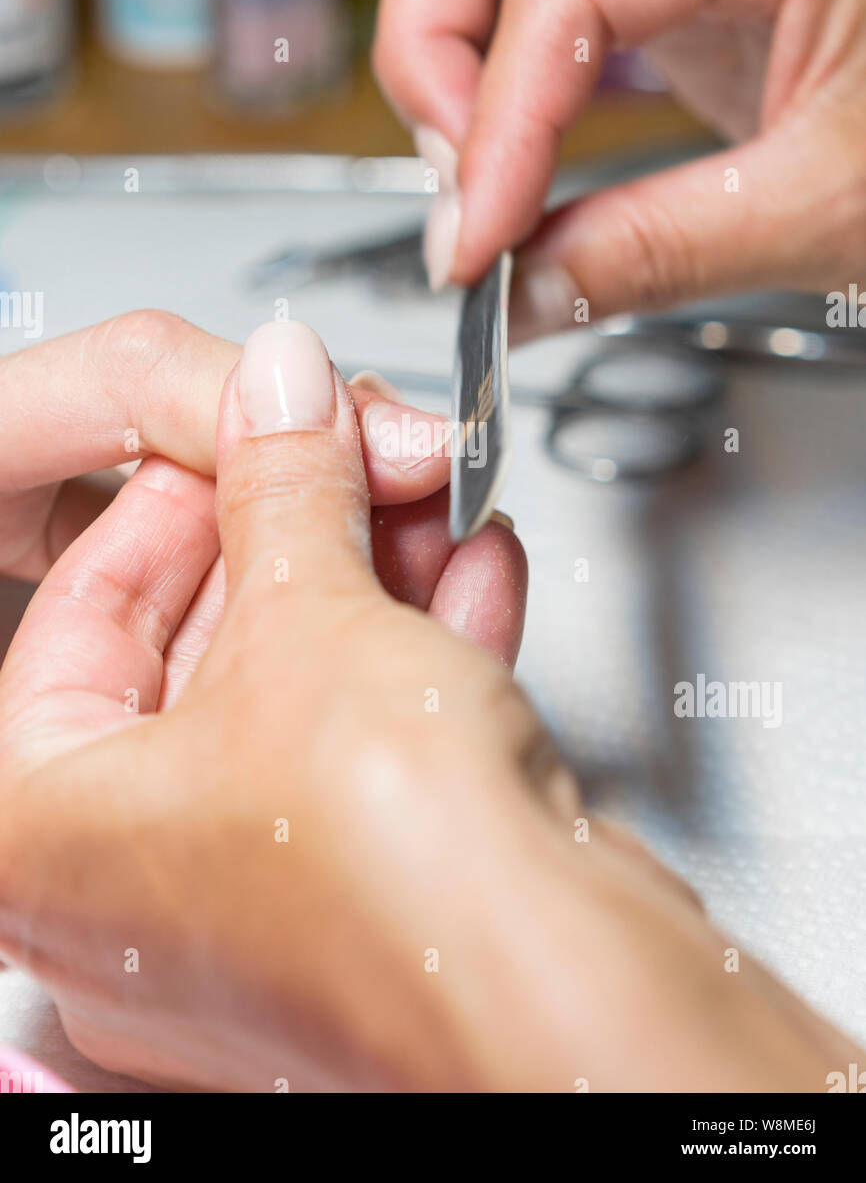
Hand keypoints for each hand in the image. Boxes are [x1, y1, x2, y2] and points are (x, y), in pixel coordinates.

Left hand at [0, 321, 855, 1090]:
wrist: (567, 996)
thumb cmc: (393, 887)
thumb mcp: (311, 618)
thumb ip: (282, 481)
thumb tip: (275, 386)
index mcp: (44, 840)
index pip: (83, 612)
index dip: (176, 497)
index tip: (240, 431)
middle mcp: (135, 892)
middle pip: (206, 648)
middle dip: (297, 529)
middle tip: (340, 446)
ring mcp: (254, 904)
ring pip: (302, 690)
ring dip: (374, 575)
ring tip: (418, 490)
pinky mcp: (364, 900)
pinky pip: (370, 745)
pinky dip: (418, 648)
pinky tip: (466, 564)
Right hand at [374, 0, 865, 338]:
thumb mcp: (821, 217)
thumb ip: (649, 255)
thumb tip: (517, 296)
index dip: (492, 130)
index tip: (475, 245)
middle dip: (436, 51)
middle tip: (462, 182)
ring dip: (458, 66)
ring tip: (489, 185)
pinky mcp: (687, 0)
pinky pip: (548, 10)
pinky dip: (509, 92)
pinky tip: (527, 172)